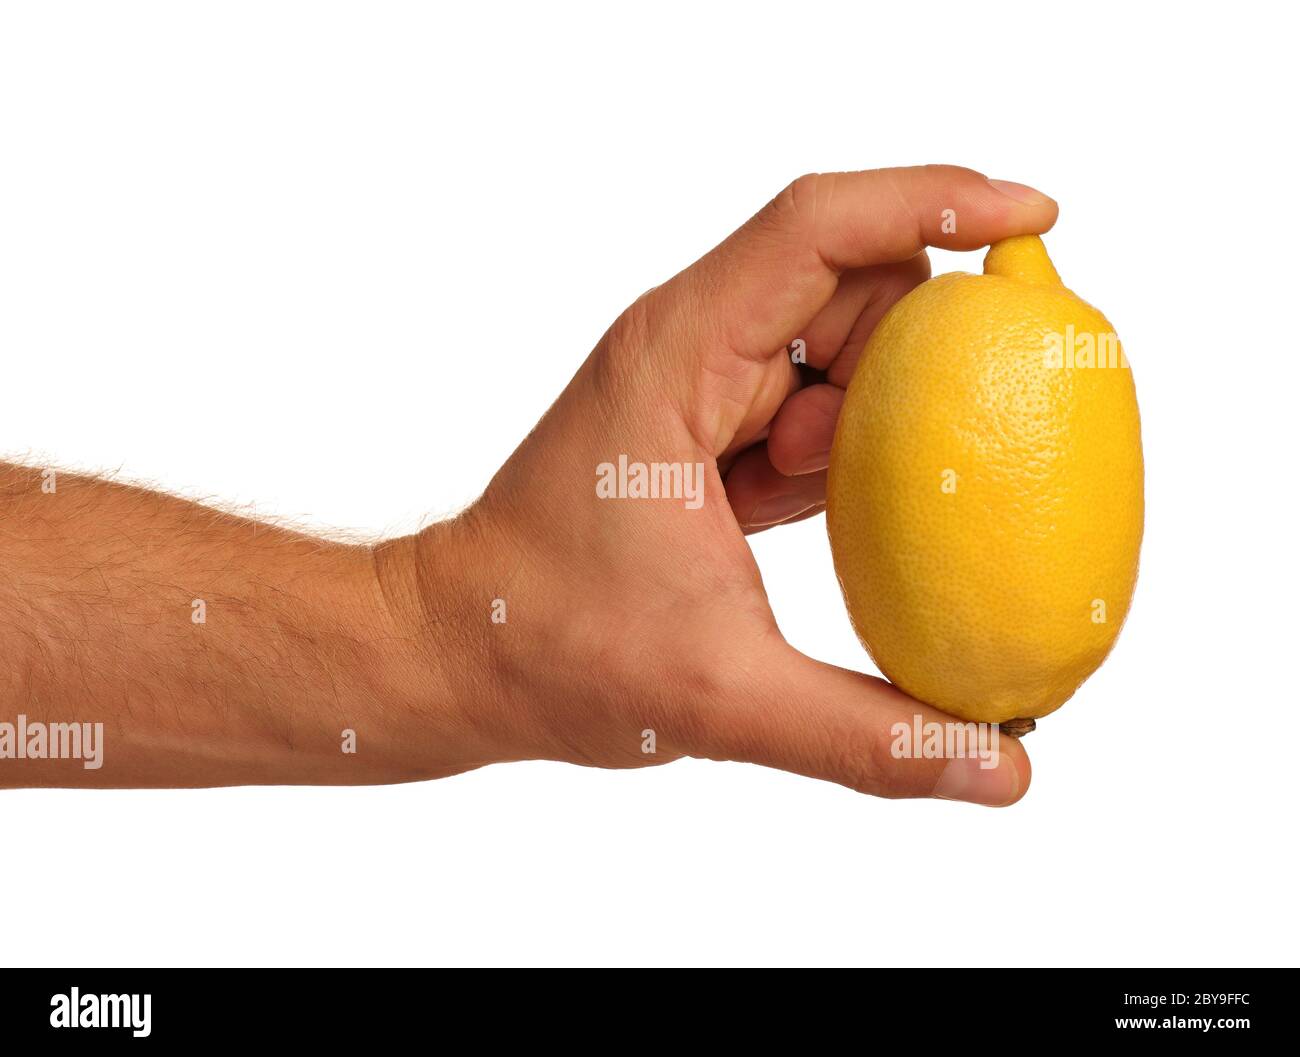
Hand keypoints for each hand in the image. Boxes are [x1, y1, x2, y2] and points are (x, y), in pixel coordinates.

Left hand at [386, 165, 1057, 803]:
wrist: (458, 652)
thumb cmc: (547, 648)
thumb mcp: (718, 698)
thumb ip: (866, 736)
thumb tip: (1002, 772)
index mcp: (677, 359)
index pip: (819, 228)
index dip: (935, 202)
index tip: (1035, 222)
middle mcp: (689, 347)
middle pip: (850, 277)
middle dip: (922, 345)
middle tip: (951, 439)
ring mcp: (699, 385)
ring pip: (839, 341)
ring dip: (882, 411)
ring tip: (851, 504)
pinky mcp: (709, 429)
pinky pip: (815, 402)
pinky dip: (853, 448)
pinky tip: (845, 513)